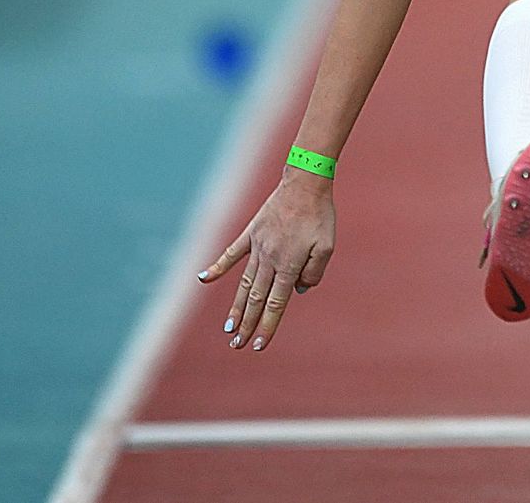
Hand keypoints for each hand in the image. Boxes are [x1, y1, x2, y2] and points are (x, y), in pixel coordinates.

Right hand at [196, 169, 335, 351]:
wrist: (305, 183)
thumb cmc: (320, 216)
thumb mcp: (327, 246)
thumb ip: (314, 272)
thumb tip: (297, 290)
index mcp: (288, 265)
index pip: (276, 304)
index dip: (268, 326)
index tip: (258, 346)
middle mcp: (269, 259)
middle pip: (256, 299)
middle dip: (248, 324)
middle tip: (237, 345)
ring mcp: (257, 246)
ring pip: (244, 283)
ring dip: (236, 307)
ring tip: (228, 329)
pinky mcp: (251, 233)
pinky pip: (231, 253)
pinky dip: (217, 267)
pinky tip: (202, 280)